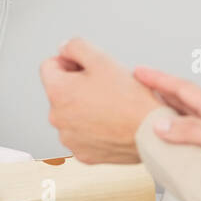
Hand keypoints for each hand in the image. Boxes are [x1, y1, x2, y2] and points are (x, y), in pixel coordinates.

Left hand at [39, 37, 163, 163]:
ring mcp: (69, 138)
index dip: (70, 61)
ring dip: (84, 107)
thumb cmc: (130, 99)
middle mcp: (57, 118)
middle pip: (60, 91)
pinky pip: (82, 134)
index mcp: (57, 92)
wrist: (151, 133)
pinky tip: (110, 123)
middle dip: (77, 85)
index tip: (87, 68)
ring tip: (110, 105)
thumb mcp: (102, 59)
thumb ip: (76, 46)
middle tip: (104, 86)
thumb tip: (64, 49)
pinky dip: (92, 128)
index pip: (49, 66)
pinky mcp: (83, 154)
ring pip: (71, 114)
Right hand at [132, 65, 200, 183]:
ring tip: (145, 107)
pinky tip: (170, 138)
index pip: (183, 88)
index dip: (159, 79)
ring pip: (186, 114)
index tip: (139, 71)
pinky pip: (191, 132)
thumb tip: (160, 124)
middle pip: (183, 97)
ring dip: (165, 107)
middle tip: (136, 84)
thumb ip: (193, 132)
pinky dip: (175, 129)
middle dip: (159, 89)